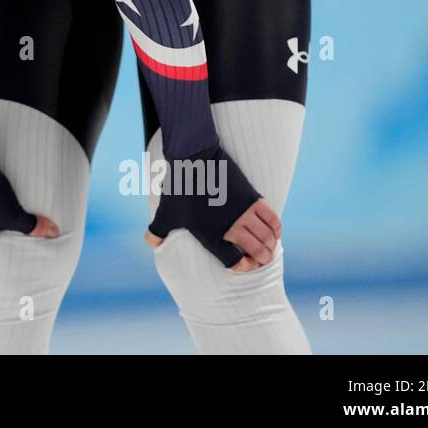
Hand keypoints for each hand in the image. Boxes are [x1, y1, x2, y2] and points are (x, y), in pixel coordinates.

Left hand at [145, 197, 280, 270]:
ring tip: (270, 247)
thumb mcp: (165, 214)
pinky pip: (272, 218)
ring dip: (271, 245)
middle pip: (256, 251)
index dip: (244, 267)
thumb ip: (157, 231)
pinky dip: (276, 228)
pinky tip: (275, 231)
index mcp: (211, 236)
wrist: (194, 160)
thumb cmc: (179, 188)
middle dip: (262, 259)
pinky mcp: (252, 198)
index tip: (247, 265)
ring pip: (267, 237)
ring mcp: (244, 213)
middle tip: (263, 259)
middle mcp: (231, 228)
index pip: (234, 262)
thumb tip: (151, 242)